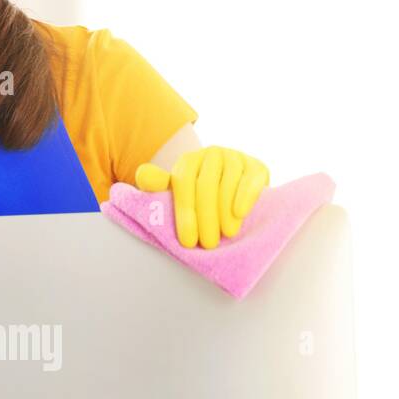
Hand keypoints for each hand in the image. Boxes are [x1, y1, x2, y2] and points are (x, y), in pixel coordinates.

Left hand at [134, 145, 269, 248]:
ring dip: (225, 211)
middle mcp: (211, 154)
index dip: (185, 214)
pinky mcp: (257, 166)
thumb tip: (142, 174)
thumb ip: (159, 186)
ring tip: (226, 235)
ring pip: (228, 183)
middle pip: (206, 185)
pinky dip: (245, 196)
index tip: (188, 241)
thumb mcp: (177, 194)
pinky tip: (240, 214)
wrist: (234, 192)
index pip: (183, 183)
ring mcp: (235, 157)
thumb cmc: (199, 199)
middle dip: (206, 218)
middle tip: (208, 243)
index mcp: (188, 160)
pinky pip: (250, 180)